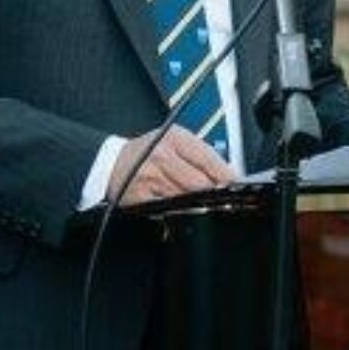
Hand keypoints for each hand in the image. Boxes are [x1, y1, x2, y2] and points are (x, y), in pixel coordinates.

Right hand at [110, 124, 233, 203]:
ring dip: (200, 204)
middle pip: (200, 182)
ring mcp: (151, 179)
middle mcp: (162, 157)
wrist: (113, 163)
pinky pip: (169, 209)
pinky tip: (184, 209)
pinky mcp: (142, 198)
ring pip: (187, 199)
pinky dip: (180, 211)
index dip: (226, 174)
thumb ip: (201, 154)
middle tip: (224, 198)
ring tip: (206, 203)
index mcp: (174, 138)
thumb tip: (228, 173)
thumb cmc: (149, 151)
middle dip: (215, 192)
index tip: (236, 183)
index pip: (208, 158)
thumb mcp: (174, 141)